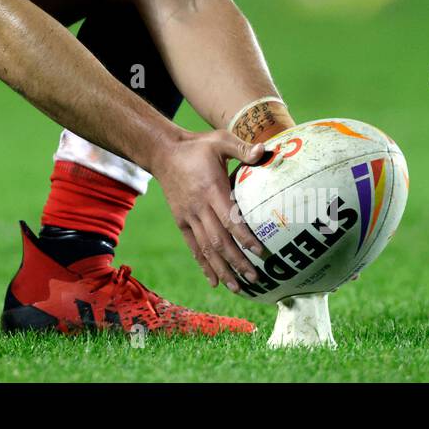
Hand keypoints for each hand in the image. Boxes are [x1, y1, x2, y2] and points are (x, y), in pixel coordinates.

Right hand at [155, 130, 269, 292]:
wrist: (163, 153)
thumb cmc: (197, 146)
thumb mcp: (220, 140)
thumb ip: (242, 148)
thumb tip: (265, 150)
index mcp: (211, 189)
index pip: (230, 219)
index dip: (245, 237)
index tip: (260, 252)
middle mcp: (199, 207)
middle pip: (219, 240)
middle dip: (237, 261)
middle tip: (256, 278)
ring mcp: (188, 216)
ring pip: (206, 248)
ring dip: (222, 269)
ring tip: (238, 288)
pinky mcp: (181, 220)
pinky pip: (193, 246)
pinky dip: (204, 265)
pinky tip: (215, 281)